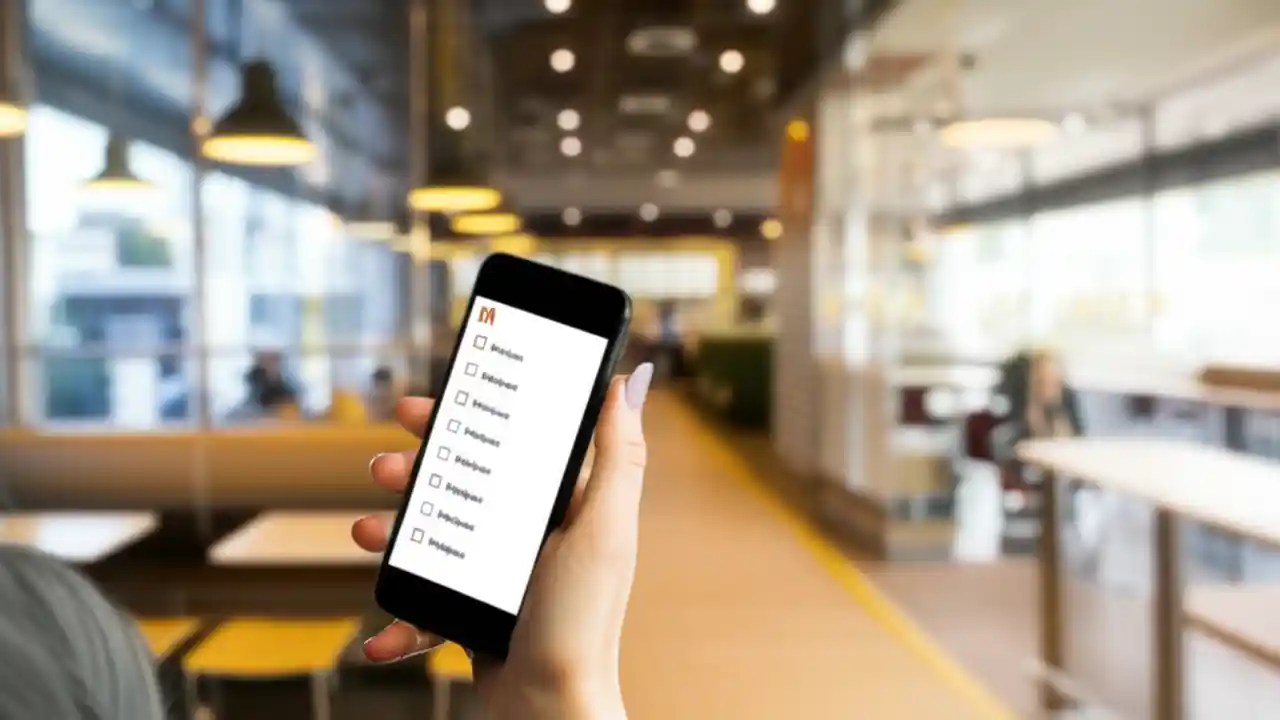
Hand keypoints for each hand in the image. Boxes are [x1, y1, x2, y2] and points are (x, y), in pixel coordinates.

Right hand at [351, 363, 653, 719]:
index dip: (468, 418)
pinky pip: (426, 606)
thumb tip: (631, 380)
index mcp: (564, 505)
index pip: (512, 443)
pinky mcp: (473, 615)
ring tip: (365, 532)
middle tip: (382, 468)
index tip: (423, 408)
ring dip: (393, 533)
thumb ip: (616, 455)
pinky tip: (381, 634)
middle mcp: (531, 534)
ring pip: (435, 538)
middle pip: (465, 484)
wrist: (551, 710)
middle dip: (417, 473)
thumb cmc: (584, 621)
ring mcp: (498, 576)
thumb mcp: (604, 528)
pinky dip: (400, 619)